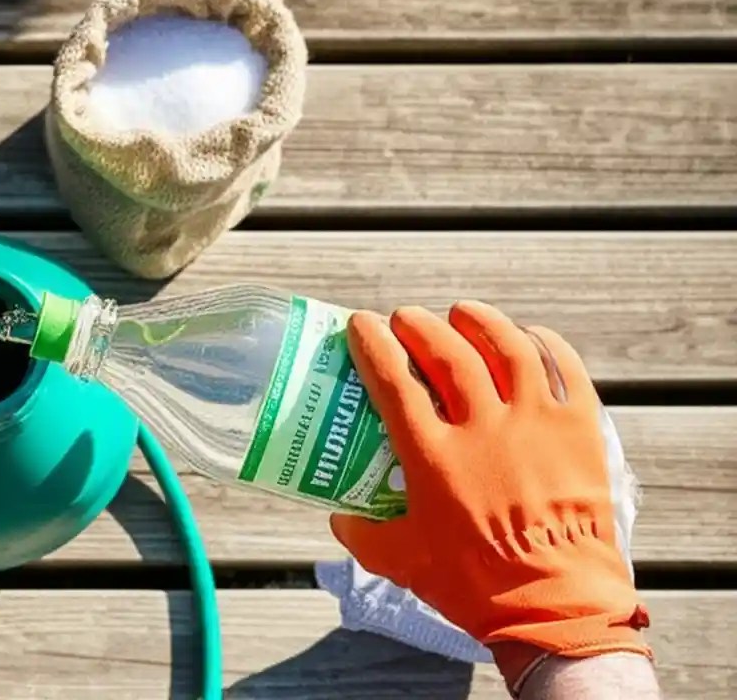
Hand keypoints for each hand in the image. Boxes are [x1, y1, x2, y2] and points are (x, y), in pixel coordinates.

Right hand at [331, 301, 650, 683]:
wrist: (555, 604)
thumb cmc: (474, 585)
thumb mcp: (402, 561)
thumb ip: (363, 534)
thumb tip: (340, 515)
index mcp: (432, 455)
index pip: (393, 379)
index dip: (372, 344)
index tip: (361, 325)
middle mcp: (482, 427)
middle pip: (446, 352)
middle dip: (418, 325)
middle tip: (405, 319)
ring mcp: (534, 422)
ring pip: (505, 347)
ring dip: (478, 322)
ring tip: (461, 313)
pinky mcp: (578, 428)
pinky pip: (562, 367)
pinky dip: (543, 342)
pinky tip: (527, 334)